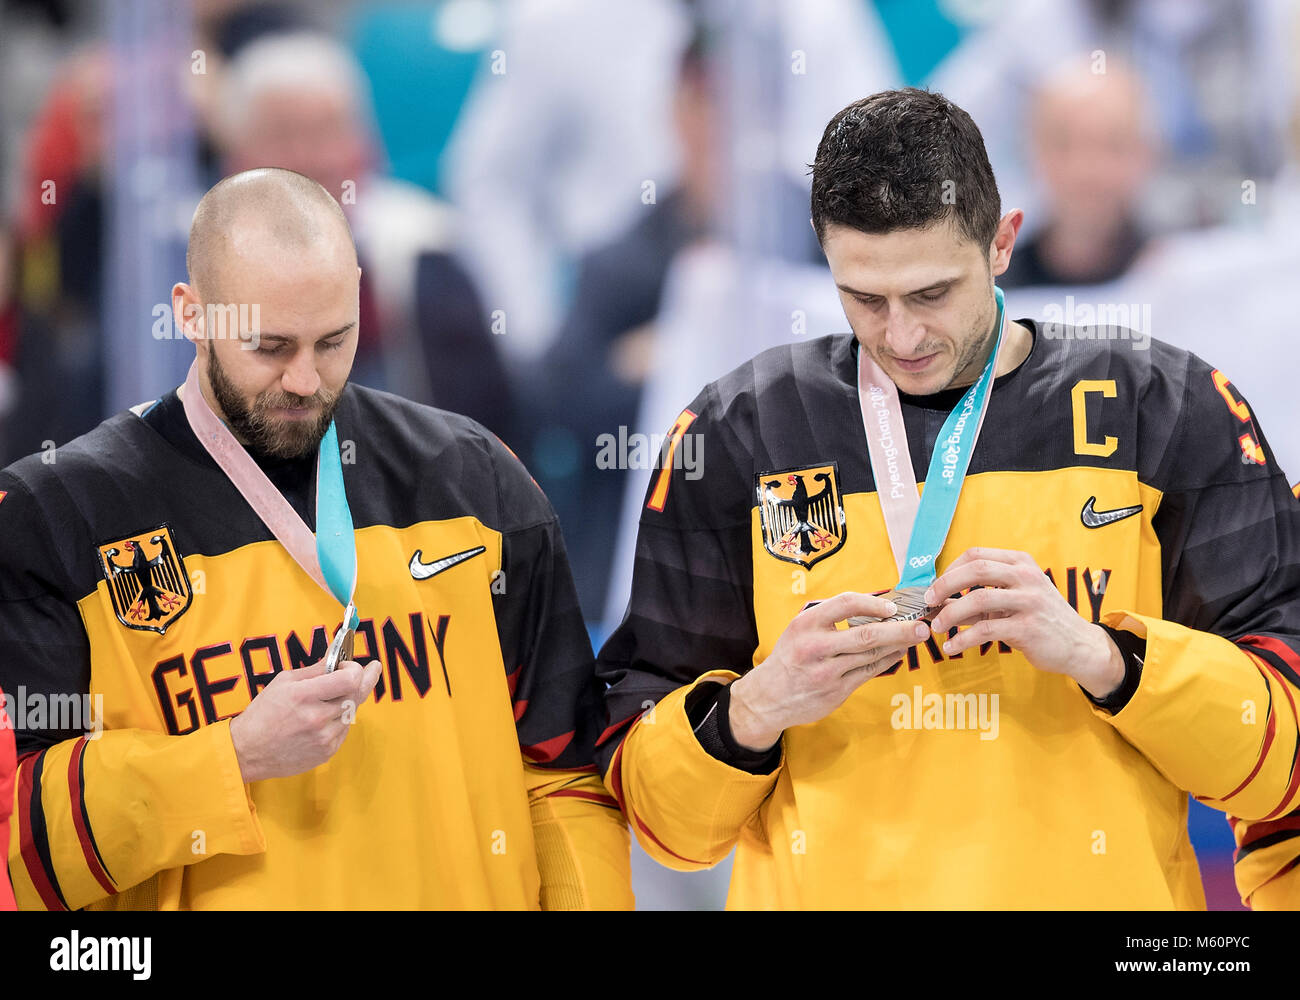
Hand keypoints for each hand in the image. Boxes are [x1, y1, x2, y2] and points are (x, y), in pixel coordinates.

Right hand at [229, 658, 382, 782]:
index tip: (349, 665)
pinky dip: (339, 720)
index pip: (350, 679)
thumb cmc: (263, 713)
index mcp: (304, 695)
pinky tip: (323, 718)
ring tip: (330, 698)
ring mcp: (324, 737)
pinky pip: (344, 729)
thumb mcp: (283, 682)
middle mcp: (317, 717)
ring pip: (352, 712)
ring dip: (348, 701)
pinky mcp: (327, 751)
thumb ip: (315, 669)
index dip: (355, 669)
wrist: (247, 751)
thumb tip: (337, 652)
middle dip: (367, 678)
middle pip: (358, 694)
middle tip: (372, 668)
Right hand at [729, 592, 932, 751]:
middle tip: (922, 625)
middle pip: (867, 635)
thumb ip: (830, 617)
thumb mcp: (799, 628)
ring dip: (899, 645)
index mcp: (806, 624)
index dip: (873, 603)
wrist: (768, 697)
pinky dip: (887, 661)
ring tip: (917, 636)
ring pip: (872, 655)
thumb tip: (874, 606)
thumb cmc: (790, 656)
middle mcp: (816, 647)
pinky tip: (899, 652)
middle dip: (900, 630)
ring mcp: (827, 672)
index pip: (846, 604)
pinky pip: (869, 672)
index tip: (892, 606)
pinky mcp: (836, 691)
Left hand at [925, 547, 1123, 698]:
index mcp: (1020, 563)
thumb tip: (941, 599)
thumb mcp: (1016, 597)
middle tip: (928, 602)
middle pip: (975, 570)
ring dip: (950, 614)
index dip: (949, 569)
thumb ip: (984, 594)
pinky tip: (952, 647)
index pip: (976, 555)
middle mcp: (1026, 577)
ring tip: (936, 627)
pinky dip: (962, 639)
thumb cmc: (1041, 619)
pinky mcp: (1028, 627)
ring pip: (977, 599)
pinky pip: (985, 630)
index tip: (935, 587)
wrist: (1079, 645)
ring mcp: (1029, 601)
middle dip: (944, 585)